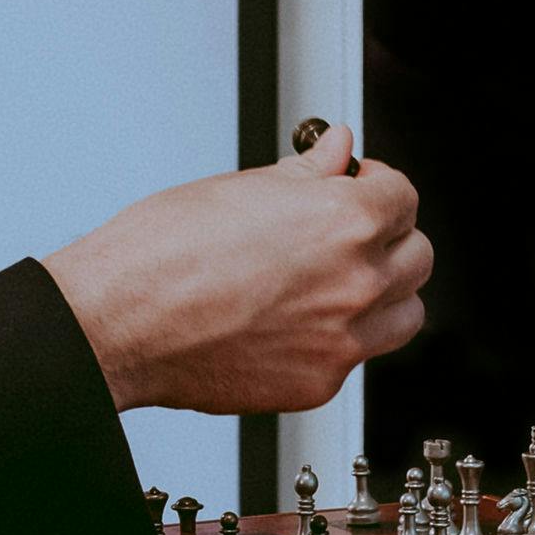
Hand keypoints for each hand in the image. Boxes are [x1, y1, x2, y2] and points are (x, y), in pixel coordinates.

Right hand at [41, 124, 431, 414]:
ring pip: (406, 314)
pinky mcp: (318, 383)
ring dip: (387, 293)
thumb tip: (336, 151)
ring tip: (343, 283)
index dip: (379, 186)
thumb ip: (306, 173)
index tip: (360, 187)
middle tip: (355, 233)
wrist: (117, 322)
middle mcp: (355, 281)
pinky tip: (301, 322)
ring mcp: (341, 339)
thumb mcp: (239, 188)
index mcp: (344, 220)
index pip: (403, 196)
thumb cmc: (161, 252)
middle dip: (391, 238)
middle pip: (418, 256)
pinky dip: (340, 338)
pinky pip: (357, 356)